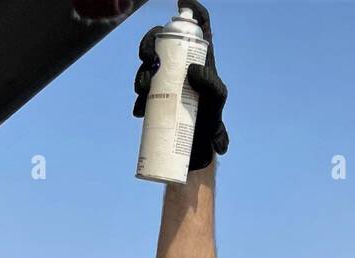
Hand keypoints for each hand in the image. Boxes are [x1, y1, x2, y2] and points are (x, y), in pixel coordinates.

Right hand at [132, 0, 227, 170]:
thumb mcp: (217, 99)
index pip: (198, 25)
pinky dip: (138, 101)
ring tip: (143, 91)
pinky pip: (141, 92)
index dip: (191, 9)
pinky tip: (139, 112)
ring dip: (140, 74)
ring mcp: (165, 80)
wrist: (196, 146)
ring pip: (146, 66)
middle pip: (160, 41)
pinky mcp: (155, 98)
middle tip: (148, 60)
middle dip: (147, 44)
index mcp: (199, 57)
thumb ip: (211, 85)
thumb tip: (192, 70)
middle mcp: (180, 64)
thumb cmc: (211, 118)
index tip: (181, 3)